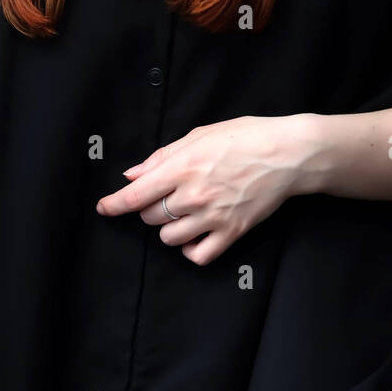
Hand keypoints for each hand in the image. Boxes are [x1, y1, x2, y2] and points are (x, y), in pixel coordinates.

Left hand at [95, 114, 320, 265]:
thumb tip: (132, 174)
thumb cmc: (245, 136)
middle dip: (150, 208)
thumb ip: (163, 156)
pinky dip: (191, 249)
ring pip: (169, 238)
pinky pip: (198, 255)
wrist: (287, 154)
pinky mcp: (232, 233)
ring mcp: (213, 216)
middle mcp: (194, 195)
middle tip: (165, 195)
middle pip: (150, 217)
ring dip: (169, 228)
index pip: (135, 195)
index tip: (104, 208)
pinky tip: (196, 234)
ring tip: (183, 213)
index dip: (114, 205)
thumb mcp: (200, 135)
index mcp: (183, 167)